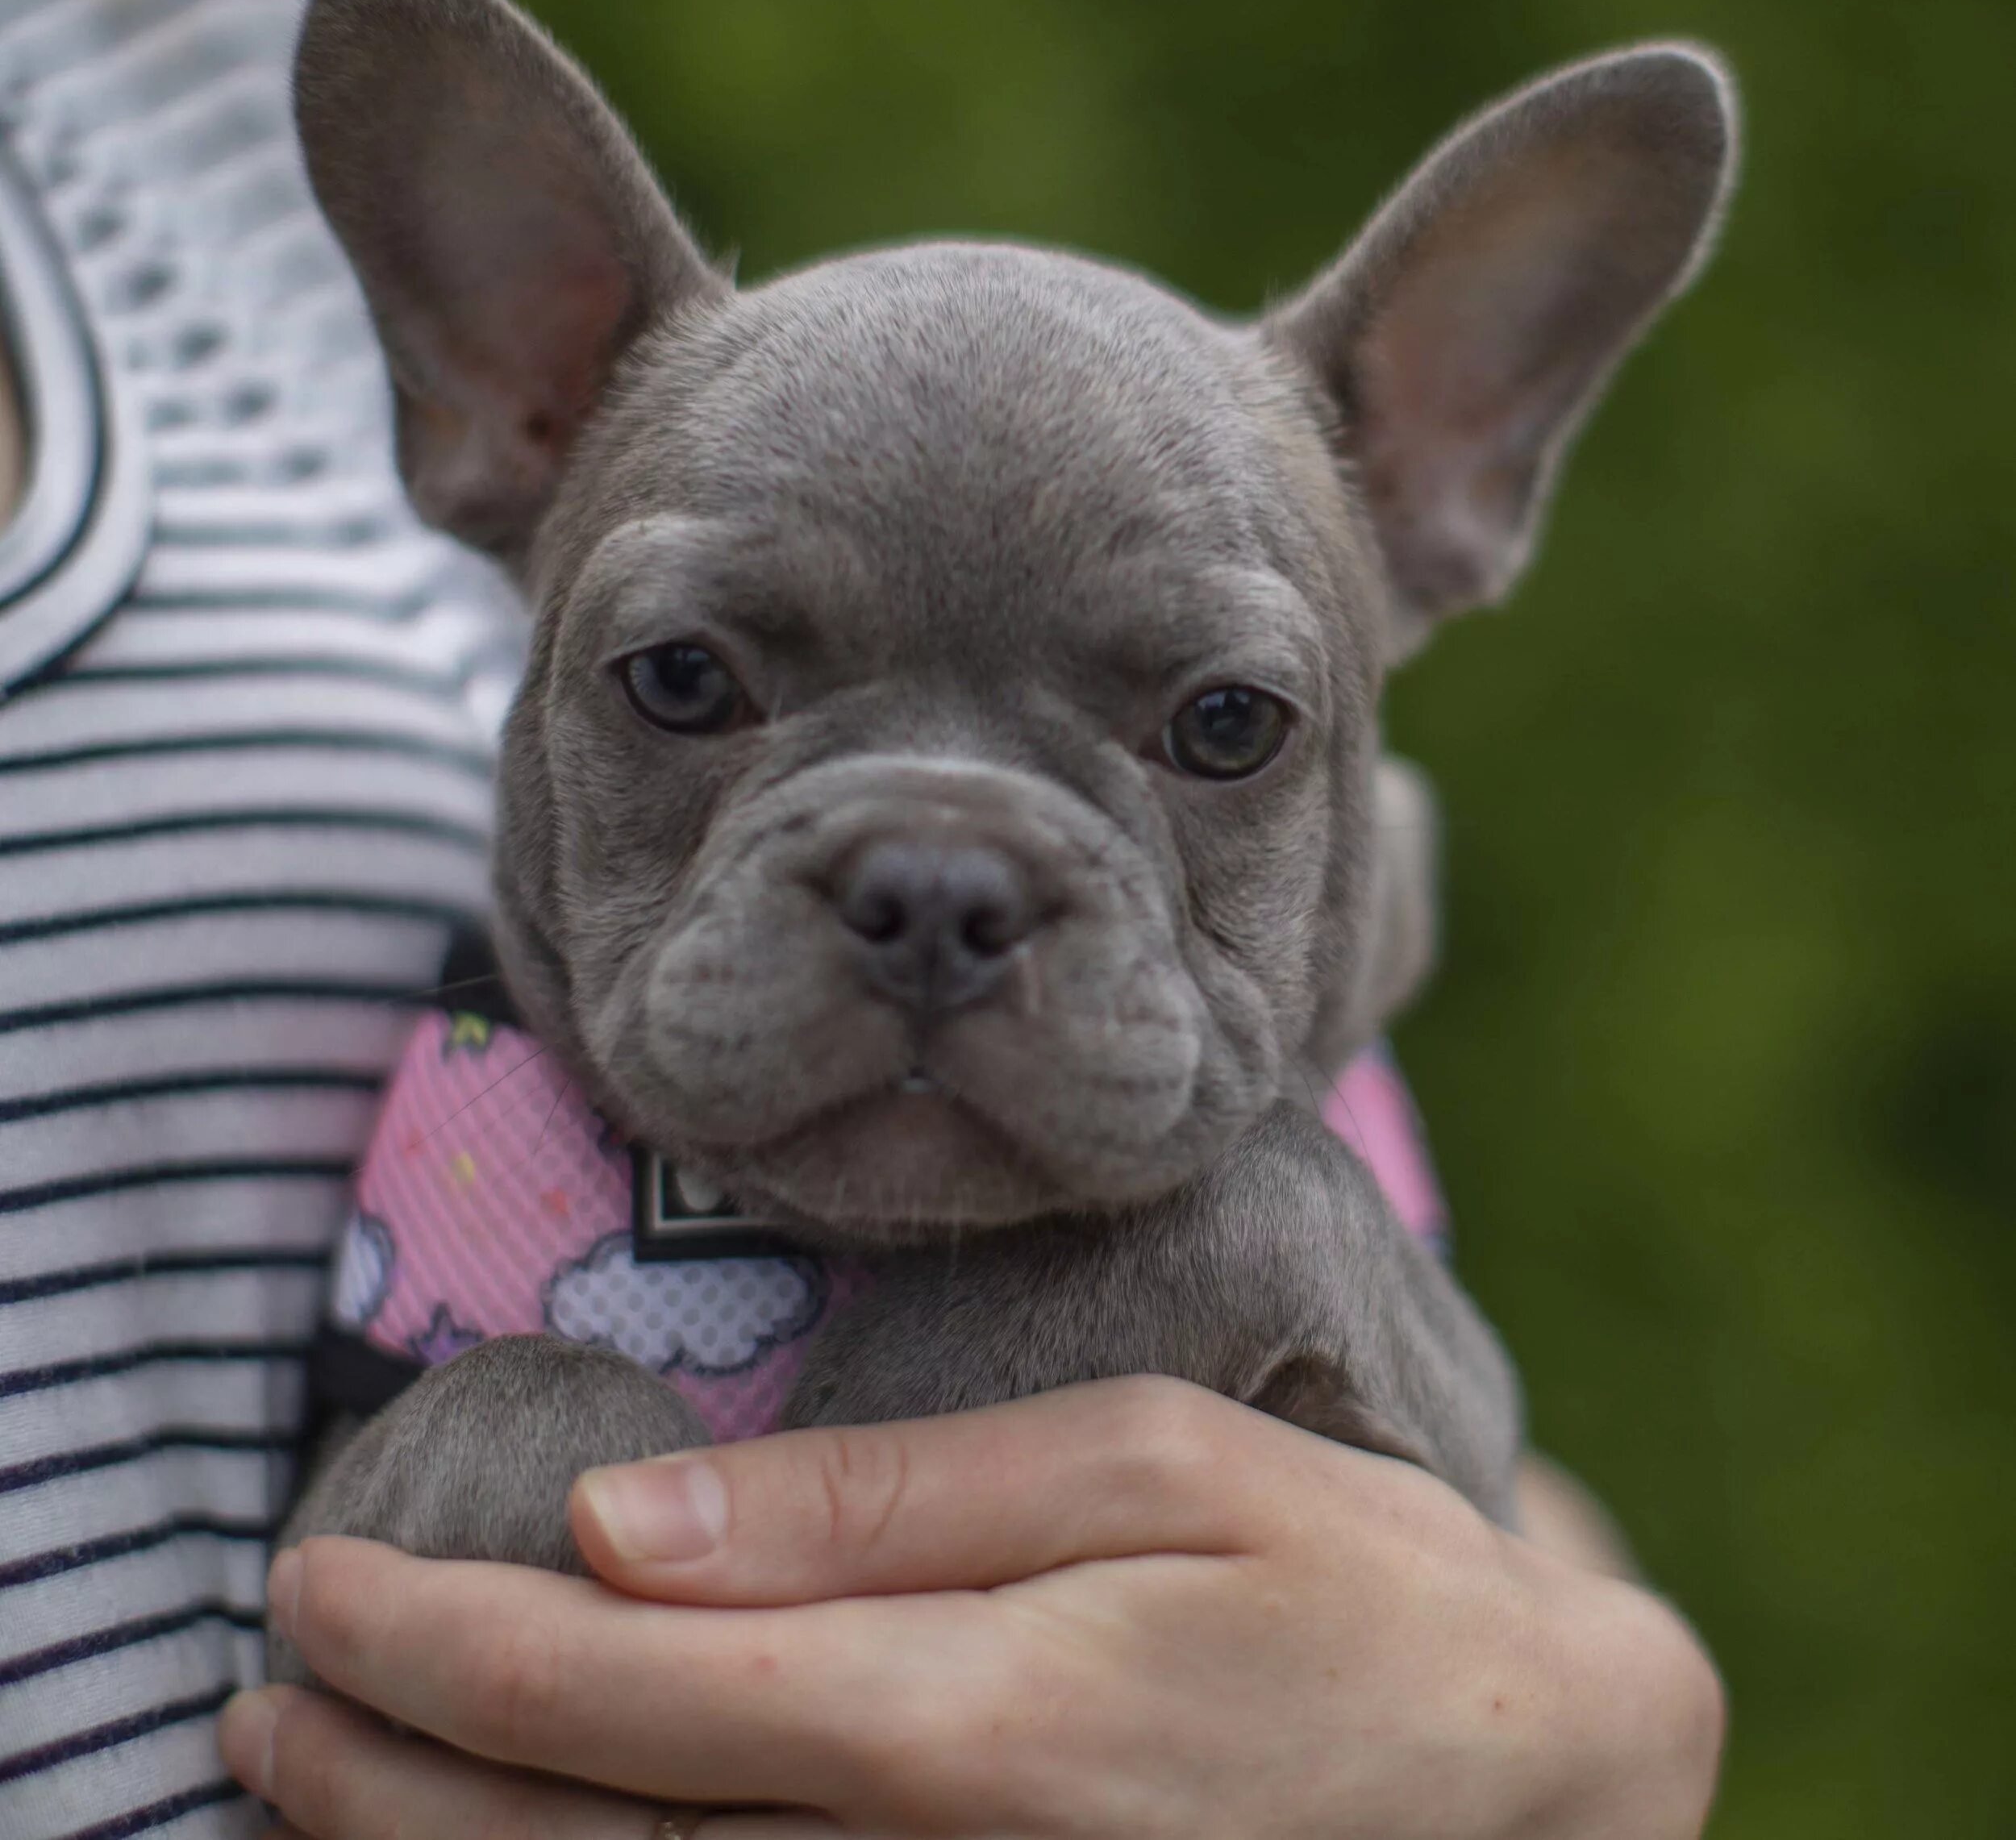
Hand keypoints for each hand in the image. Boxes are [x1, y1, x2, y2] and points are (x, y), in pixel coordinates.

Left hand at [220, 1377, 1722, 1837]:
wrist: (1514, 1783)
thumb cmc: (1337, 1580)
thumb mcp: (1149, 1464)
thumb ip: (885, 1502)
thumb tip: (626, 1518)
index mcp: (958, 1721)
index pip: (615, 1684)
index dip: (434, 1638)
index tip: (313, 1578)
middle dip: (379, 1770)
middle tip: (260, 1692)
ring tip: (304, 1789)